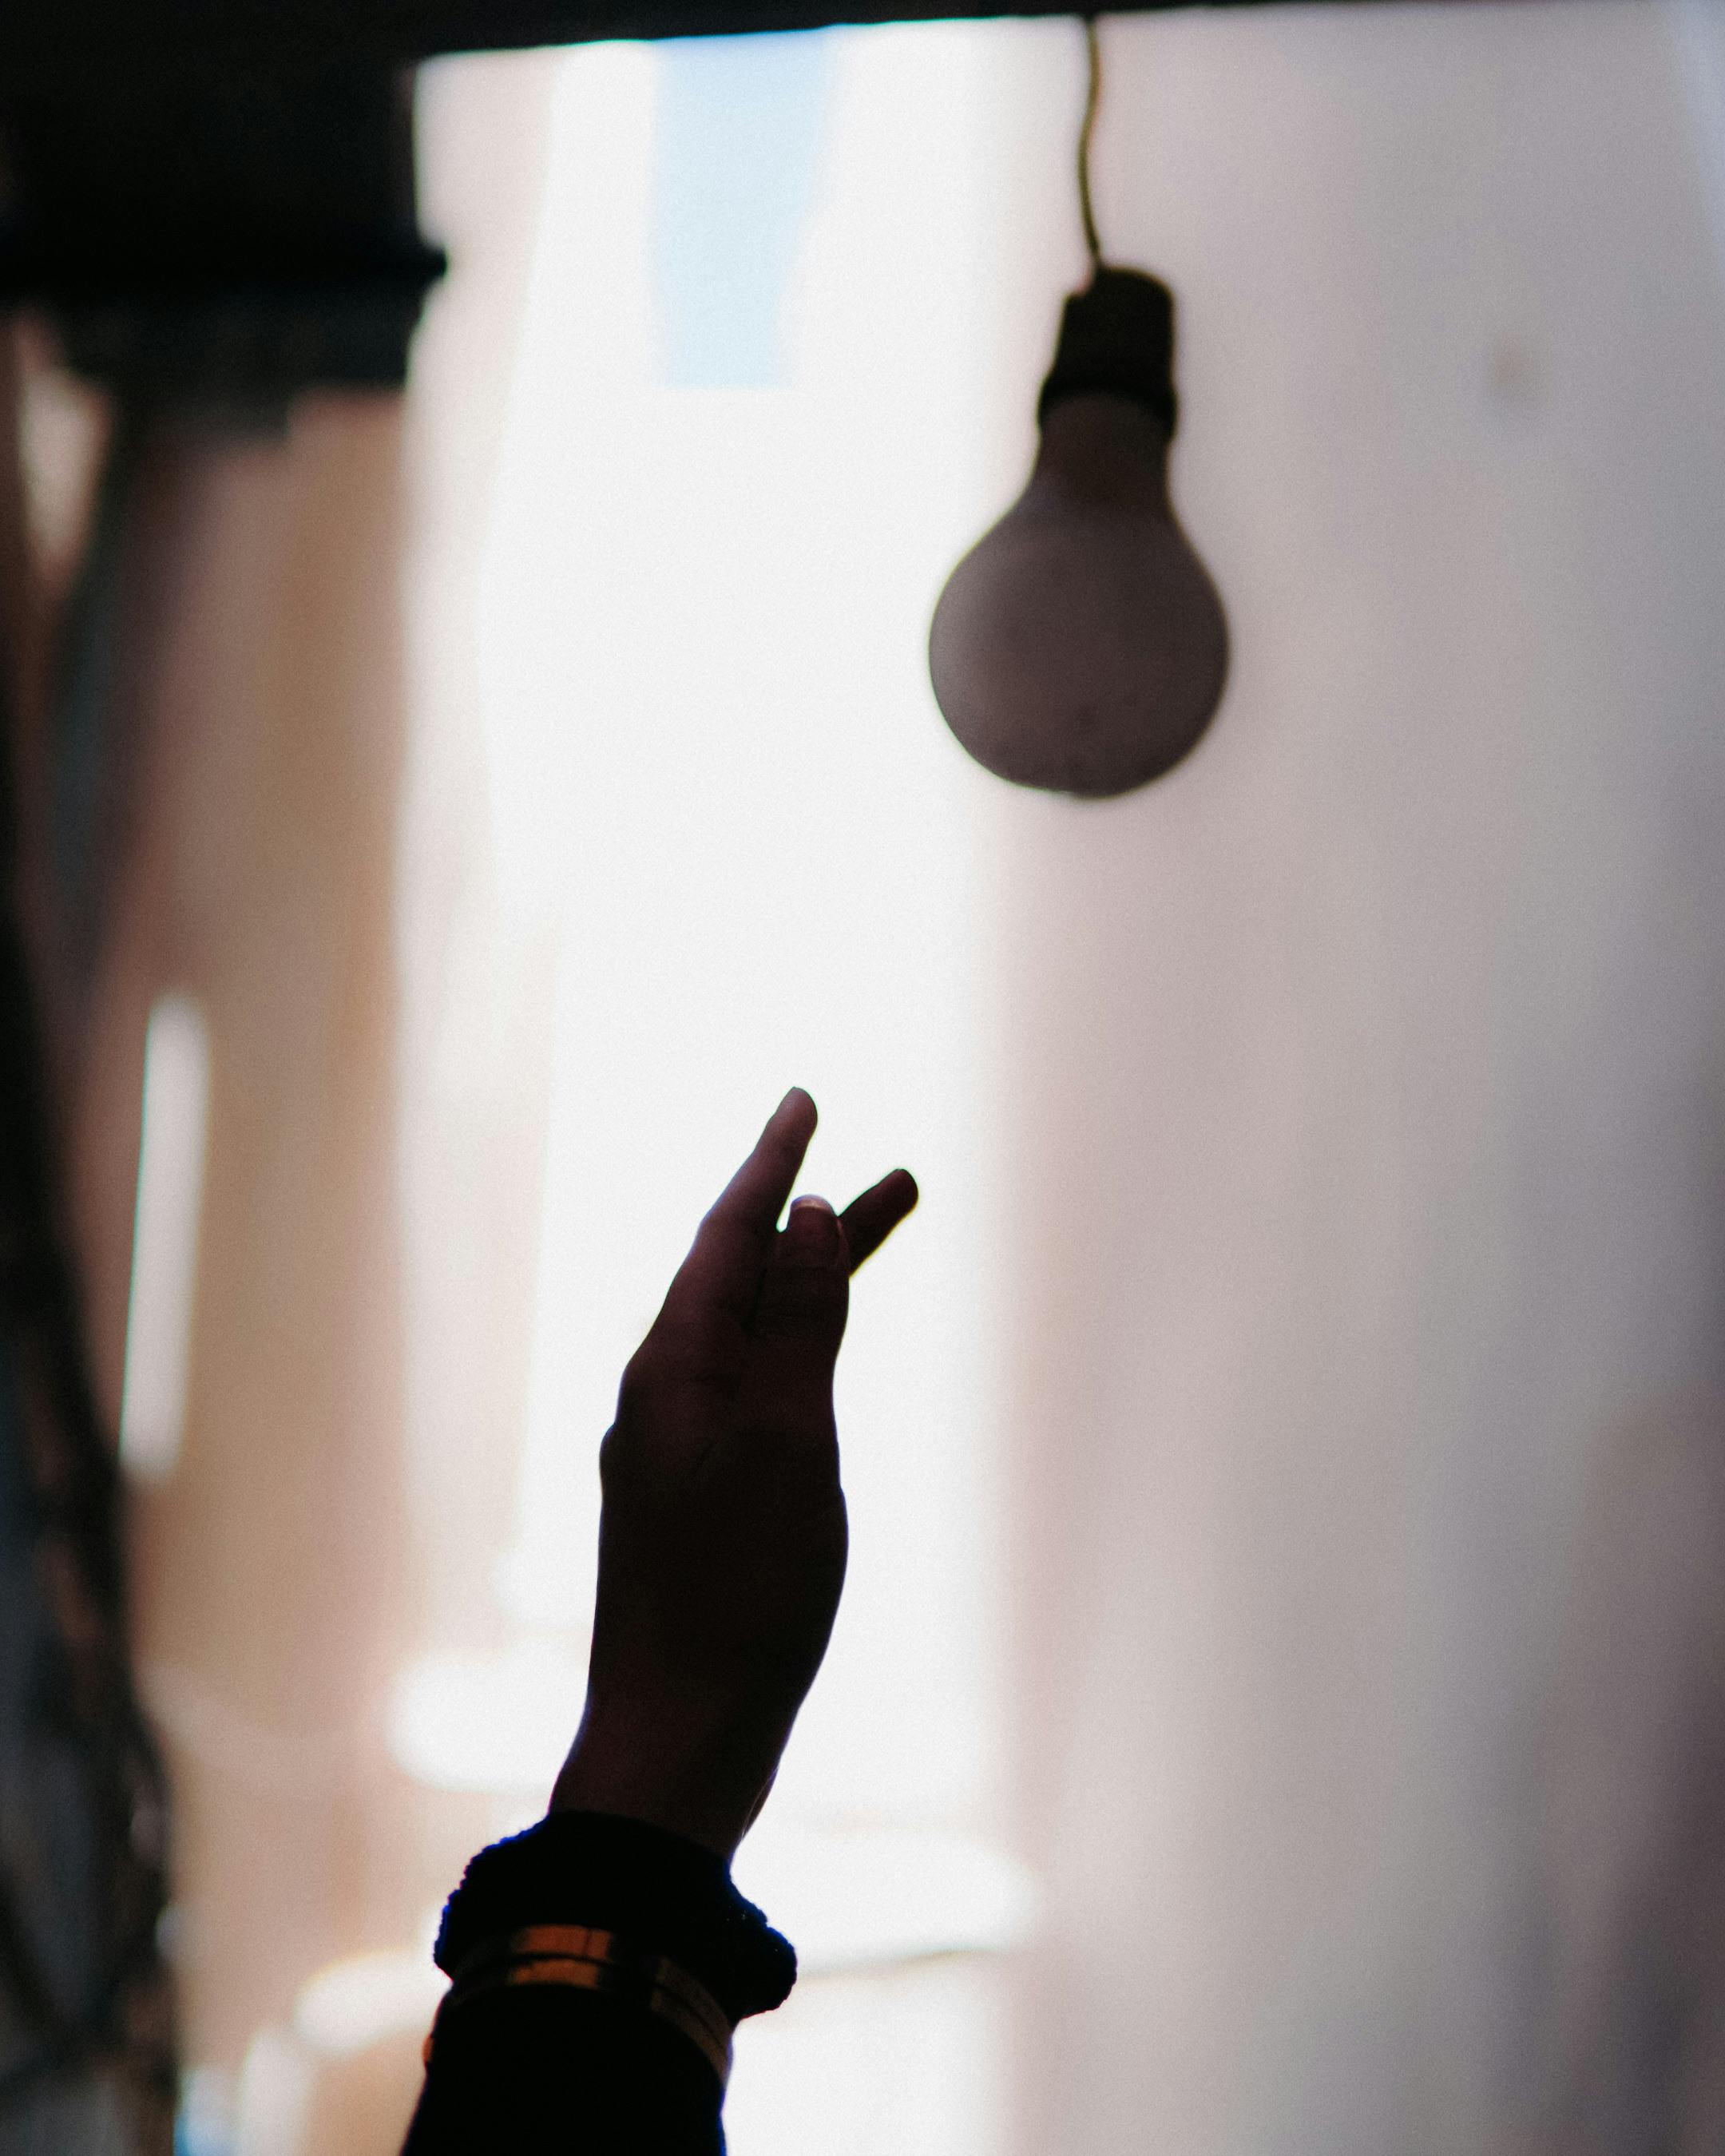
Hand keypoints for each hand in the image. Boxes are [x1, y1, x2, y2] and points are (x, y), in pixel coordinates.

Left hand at [550, 1089, 916, 1857]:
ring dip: (812, 1287)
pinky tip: (818, 1362)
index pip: (728, 1236)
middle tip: (898, 1175)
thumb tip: (805, 1217)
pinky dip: (796, 1353)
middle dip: (813, 1221)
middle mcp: (664, 1396)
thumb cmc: (737, 1599)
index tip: (803, 1101)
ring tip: (878, 1247)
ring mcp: (676, 1450)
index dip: (772, 1165)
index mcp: (672, 1369)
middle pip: (744, 1278)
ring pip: (752, 1337)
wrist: (677, 1744)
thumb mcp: (787, 1446)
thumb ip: (799, 1327)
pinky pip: (751, 1391)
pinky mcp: (695, 1500)